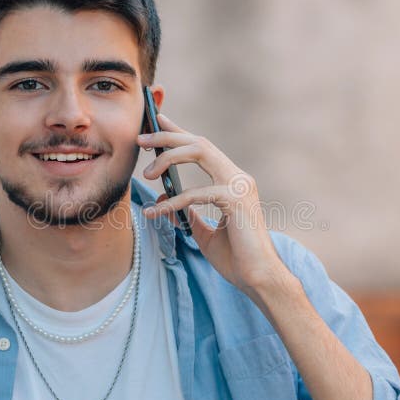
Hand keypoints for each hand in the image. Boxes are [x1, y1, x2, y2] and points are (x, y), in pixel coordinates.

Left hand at [137, 115, 293, 301]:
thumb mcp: (203, 233)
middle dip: (168, 136)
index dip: (178, 131)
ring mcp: (240, 186)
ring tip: (147, 173)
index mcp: (233, 181)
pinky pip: (196, 194)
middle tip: (140, 139)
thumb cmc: (236, 258)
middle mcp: (238, 177)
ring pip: (200, 152)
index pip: (202, 147)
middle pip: (199, 142)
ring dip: (169, 156)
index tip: (156, 120)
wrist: (259, 279)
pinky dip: (173, 202)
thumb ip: (187, 215)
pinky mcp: (237, 201)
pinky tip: (156, 212)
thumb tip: (164, 199)